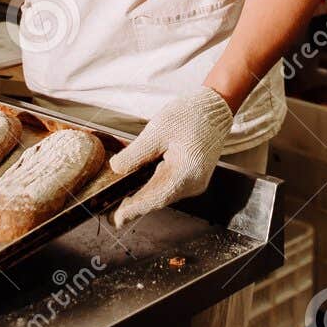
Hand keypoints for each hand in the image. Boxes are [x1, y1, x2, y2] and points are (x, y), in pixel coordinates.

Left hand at [107, 87, 234, 228]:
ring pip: (164, 195)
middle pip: (159, 200)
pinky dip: (155, 188)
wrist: (215, 108)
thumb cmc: (190, 115)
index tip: (115, 219)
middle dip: (135, 205)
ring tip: (122, 198)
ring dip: (144, 197)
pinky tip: (141, 185)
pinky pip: (171, 188)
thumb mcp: (157, 130)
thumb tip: (116, 169)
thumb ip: (135, 153)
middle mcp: (194, 183)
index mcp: (185, 172)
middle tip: (111, 211)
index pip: (154, 198)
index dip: (132, 209)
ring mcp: (196, 183)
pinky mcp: (194, 178)